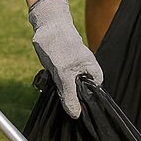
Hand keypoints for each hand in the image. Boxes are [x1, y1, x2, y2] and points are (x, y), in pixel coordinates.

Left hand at [28, 0, 103, 117]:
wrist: (47, 26)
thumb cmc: (60, 47)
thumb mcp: (64, 74)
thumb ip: (69, 95)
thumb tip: (75, 115)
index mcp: (91, 68)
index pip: (96, 88)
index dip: (88, 98)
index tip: (79, 107)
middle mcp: (83, 68)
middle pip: (81, 89)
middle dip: (71, 95)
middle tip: (62, 100)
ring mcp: (71, 66)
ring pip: (67, 85)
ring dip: (59, 89)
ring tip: (51, 85)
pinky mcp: (59, 65)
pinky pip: (58, 79)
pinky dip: (52, 82)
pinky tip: (45, 80)